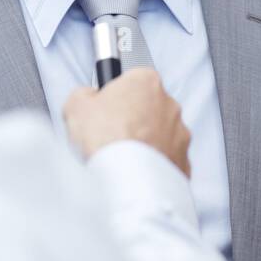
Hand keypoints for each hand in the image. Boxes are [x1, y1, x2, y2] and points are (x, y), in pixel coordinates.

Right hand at [64, 69, 190, 176]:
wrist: (128, 179)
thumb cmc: (106, 138)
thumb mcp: (76, 105)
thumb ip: (84, 94)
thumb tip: (87, 98)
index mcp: (146, 81)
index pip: (131, 80)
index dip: (114, 96)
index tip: (104, 110)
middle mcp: (170, 104)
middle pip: (148, 107)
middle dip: (132, 119)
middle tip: (110, 136)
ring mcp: (180, 134)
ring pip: (160, 135)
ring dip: (145, 142)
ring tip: (122, 158)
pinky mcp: (184, 161)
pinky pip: (167, 160)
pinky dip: (153, 166)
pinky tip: (135, 173)